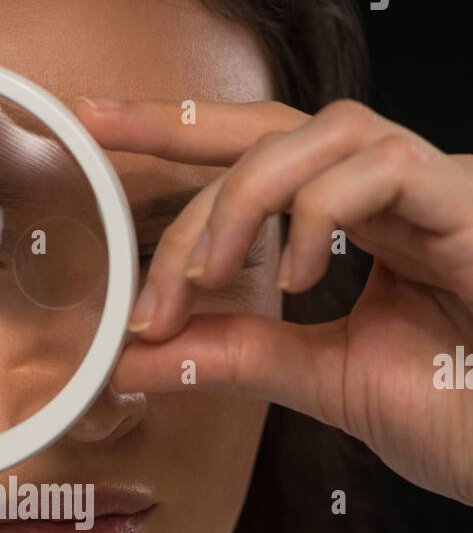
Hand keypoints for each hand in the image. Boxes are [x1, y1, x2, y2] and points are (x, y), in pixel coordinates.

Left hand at [76, 96, 472, 505]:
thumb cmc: (460, 413)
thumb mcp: (324, 379)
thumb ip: (238, 357)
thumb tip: (136, 357)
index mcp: (363, 227)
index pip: (260, 164)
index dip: (180, 143)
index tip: (97, 135)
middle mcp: (396, 194)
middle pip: (278, 123)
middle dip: (181, 120)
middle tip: (99, 135)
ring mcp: (437, 191)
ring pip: (323, 132)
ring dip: (243, 197)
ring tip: (207, 275)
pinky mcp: (470, 205)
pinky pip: (384, 168)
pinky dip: (322, 212)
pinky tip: (299, 274)